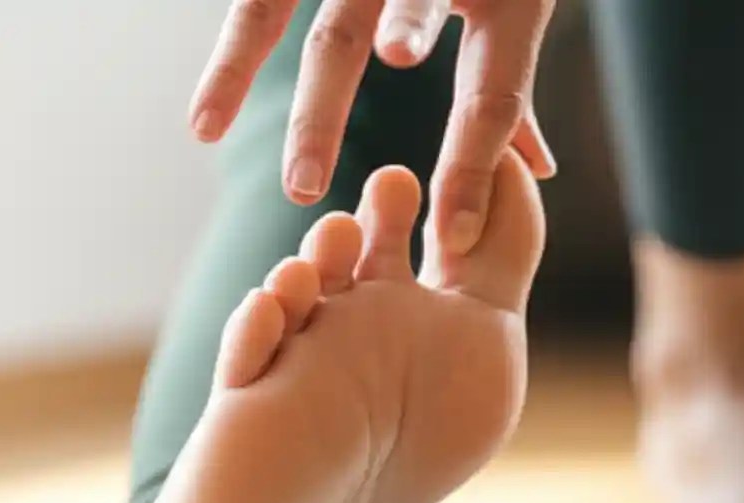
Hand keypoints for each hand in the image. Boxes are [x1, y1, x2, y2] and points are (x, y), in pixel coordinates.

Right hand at [189, 0, 556, 253]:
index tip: (454, 237)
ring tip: (301, 180)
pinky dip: (232, 62)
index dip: (475, 167)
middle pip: (393, 42)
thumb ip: (512, 88)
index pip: (493, 95)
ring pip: (330, 28)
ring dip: (309, 106)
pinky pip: (260, 3)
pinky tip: (205, 128)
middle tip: (318, 190)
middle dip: (357, 117)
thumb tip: (537, 170)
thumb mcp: (516, 8)